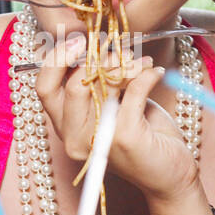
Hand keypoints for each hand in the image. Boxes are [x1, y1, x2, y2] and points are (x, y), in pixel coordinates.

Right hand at [33, 34, 198, 201]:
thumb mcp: (112, 104)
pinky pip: (134, 88)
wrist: (170, 173)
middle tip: (121, 52)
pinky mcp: (125, 136)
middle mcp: (74, 136)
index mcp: (65, 126)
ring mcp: (98, 139)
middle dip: (99, 59)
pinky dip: (148, 74)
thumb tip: (96, 43)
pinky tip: (155, 73)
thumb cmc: (141, 135)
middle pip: (71, 84)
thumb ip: (97, 80)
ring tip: (143, 63)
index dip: (57, 58)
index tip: (80, 41)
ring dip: (127, 65)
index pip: (44, 87)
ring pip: (101, 83)